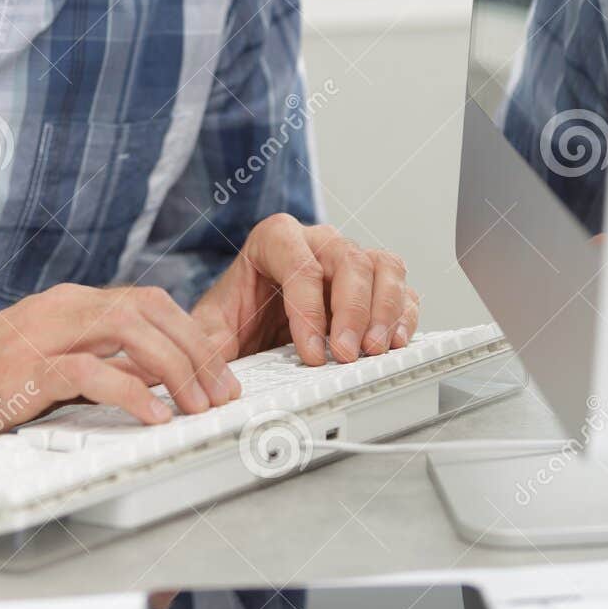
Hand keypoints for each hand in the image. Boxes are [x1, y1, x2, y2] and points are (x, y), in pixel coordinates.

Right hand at [0, 282, 240, 455]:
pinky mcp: (19, 373)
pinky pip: (88, 372)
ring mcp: (38, 337)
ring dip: (177, 368)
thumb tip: (151, 386)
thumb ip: (90, 365)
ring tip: (201, 406)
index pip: (148, 303)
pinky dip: (130, 392)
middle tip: (224, 393)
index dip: (193, 335)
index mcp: (66, 306)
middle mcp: (58, 311)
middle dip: (198, 351)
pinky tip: (154, 416)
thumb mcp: (39, 365)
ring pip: (128, 330)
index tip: (222, 373)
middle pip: (149, 309)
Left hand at [191, 214, 419, 368]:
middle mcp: (317, 241)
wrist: (255, 320)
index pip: (299, 262)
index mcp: (275, 238)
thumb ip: (206, 343)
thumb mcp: (212, 327)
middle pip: (348, 259)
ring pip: (382, 266)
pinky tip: (394, 343)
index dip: (308, 309)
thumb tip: (203, 370)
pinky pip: (402, 288)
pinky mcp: (374, 284)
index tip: (311, 353)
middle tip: (346, 354)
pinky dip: (404, 315)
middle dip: (351, 310)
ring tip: (374, 350)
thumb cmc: (237, 315)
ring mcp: (349, 259)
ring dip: (384, 310)